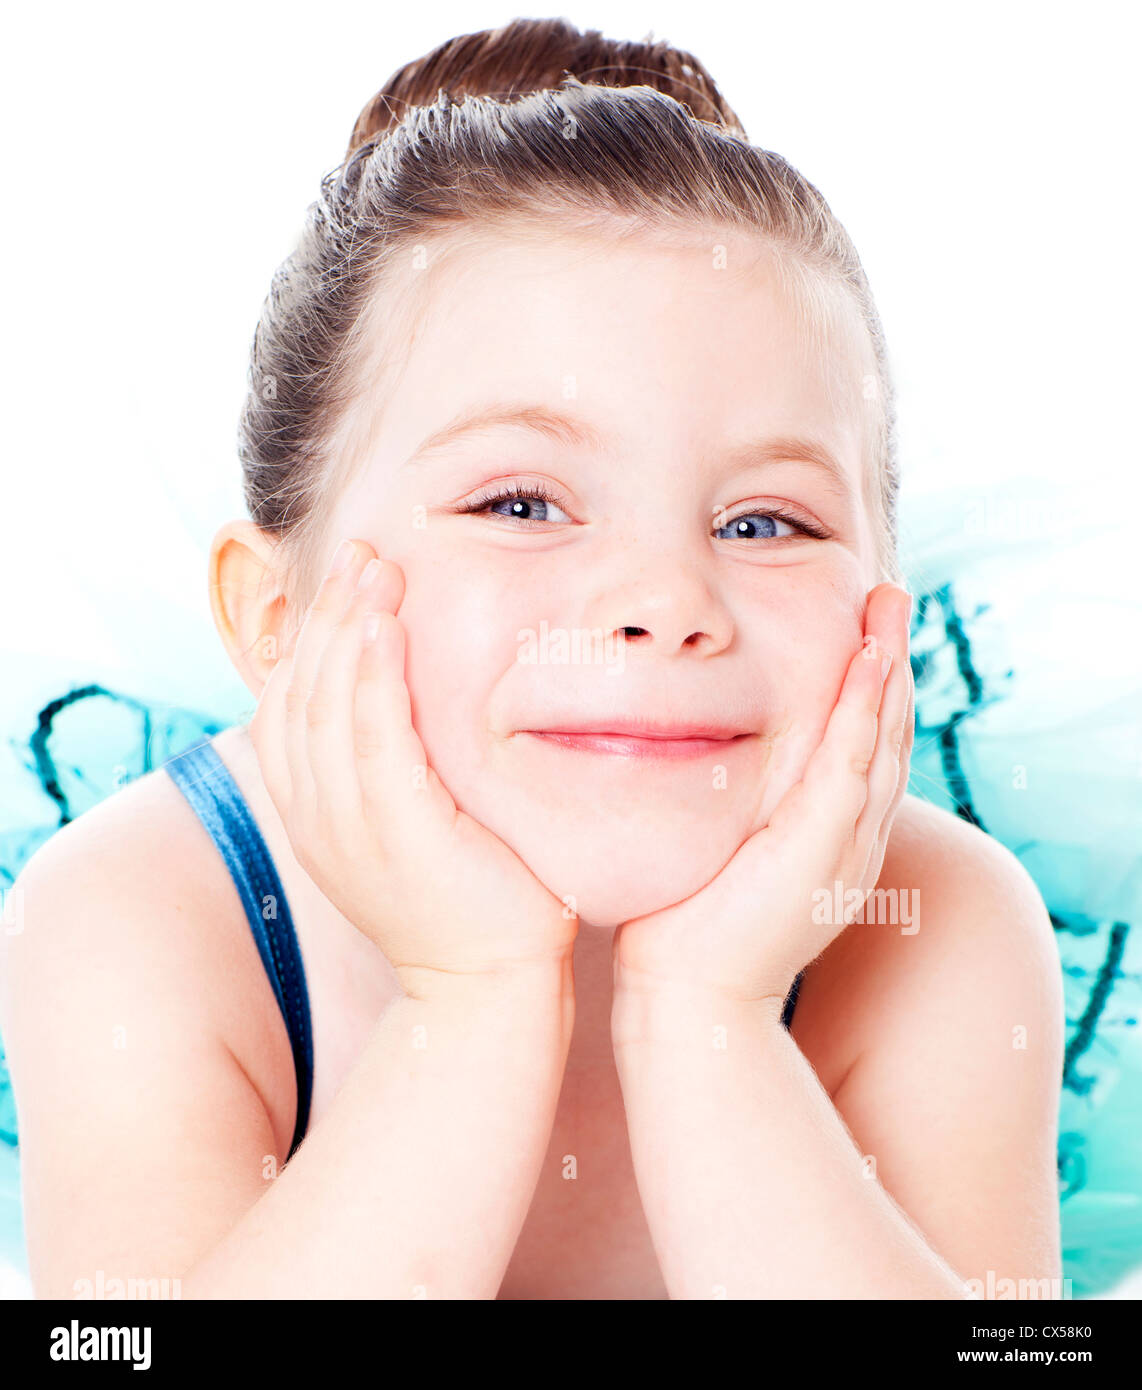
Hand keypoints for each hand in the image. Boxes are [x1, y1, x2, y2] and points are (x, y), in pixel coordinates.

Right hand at [248, 539, 577, 996]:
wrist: (493, 983)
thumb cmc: (468, 896)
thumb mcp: (410, 824)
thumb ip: (391, 767)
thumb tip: (404, 699)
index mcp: (314, 815)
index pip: (288, 708)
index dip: (310, 639)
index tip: (345, 582)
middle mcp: (318, 820)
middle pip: (301, 695)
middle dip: (328, 616)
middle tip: (363, 553)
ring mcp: (351, 830)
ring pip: (328, 707)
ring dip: (347, 629)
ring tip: (375, 569)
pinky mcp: (398, 834)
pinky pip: (373, 740)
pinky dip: (372, 678)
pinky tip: (385, 628)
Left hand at [612, 583, 914, 1009]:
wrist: (688, 1000)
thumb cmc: (687, 933)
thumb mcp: (720, 853)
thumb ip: (728, 811)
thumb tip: (693, 763)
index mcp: (831, 841)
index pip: (860, 749)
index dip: (868, 689)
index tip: (863, 632)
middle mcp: (851, 840)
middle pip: (885, 734)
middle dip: (890, 662)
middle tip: (889, 597)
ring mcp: (845, 845)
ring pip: (880, 740)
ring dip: (888, 669)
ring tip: (890, 608)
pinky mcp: (823, 848)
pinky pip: (854, 764)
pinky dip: (864, 710)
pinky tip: (871, 662)